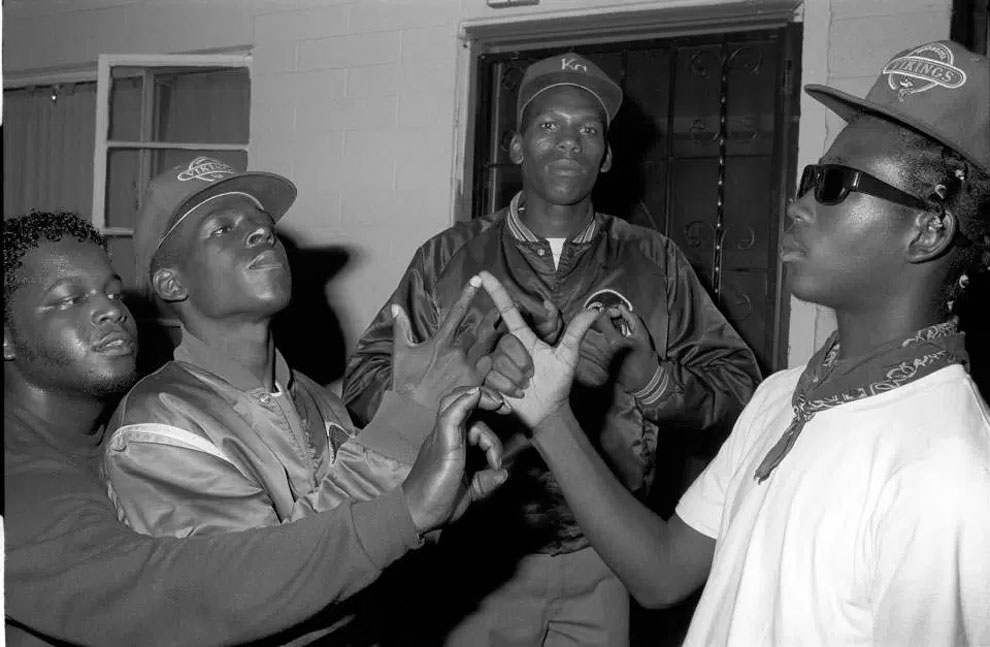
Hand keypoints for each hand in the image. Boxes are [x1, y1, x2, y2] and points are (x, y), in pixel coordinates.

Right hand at [392, 276, 496, 410]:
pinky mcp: (476, 384)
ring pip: (489, 347)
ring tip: (509, 329)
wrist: (412, 413)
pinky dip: (499, 362)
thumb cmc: (405, 383)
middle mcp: (457, 352)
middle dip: (491, 318)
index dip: (468, 293)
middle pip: (480, 329)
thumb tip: (396, 307)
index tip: (477, 280)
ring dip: (498, 338)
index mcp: (441, 341)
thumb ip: (401, 328)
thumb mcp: (400, 353)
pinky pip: (492, 369)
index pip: (457, 311)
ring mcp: (468, 368)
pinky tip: (509, 359)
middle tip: (505, 307)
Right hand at [401, 386, 507, 532]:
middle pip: (459, 399)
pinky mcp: (443, 445)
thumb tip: (503, 473)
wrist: (416, 516)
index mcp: (449, 442)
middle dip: (486, 396)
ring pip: (456, 402)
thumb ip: (486, 480)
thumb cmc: (437, 503)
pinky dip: (464, 402)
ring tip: (500, 406)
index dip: (486, 408)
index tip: (505, 413)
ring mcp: (441, 438)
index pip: (466, 412)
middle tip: (505, 406)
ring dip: (481, 398)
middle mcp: (444, 435)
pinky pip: (451, 415)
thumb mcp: (469, 490)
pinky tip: (477, 396)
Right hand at [477, 271, 598, 427]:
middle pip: (508, 345)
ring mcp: (496, 362)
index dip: (496, 291)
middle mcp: (507, 346)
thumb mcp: (568, 356)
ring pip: (500, 363)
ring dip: (516, 379)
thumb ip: (577, 332)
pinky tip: (515, 395)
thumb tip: (595, 311)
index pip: (507, 310)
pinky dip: (508, 389)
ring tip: (524, 386)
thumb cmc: (557, 383)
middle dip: (523, 364)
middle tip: (532, 375)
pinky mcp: (488, 379)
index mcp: (523, 336)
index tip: (483, 274)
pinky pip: (494, 377)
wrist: (547, 411)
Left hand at [575, 306, 657, 392]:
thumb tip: (620, 307)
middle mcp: (601, 349)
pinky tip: (600, 339)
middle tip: (608, 318)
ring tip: (604, 328)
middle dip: (598, 319)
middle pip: (591, 326)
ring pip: (587, 336)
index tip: (615, 313)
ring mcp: (596, 356)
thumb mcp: (643, 335)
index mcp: (613, 341)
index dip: (607, 312)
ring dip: (592, 328)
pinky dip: (591, 339)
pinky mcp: (595, 362)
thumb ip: (632, 318)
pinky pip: (587, 346)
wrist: (641, 380)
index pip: (601, 319)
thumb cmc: (644, 358)